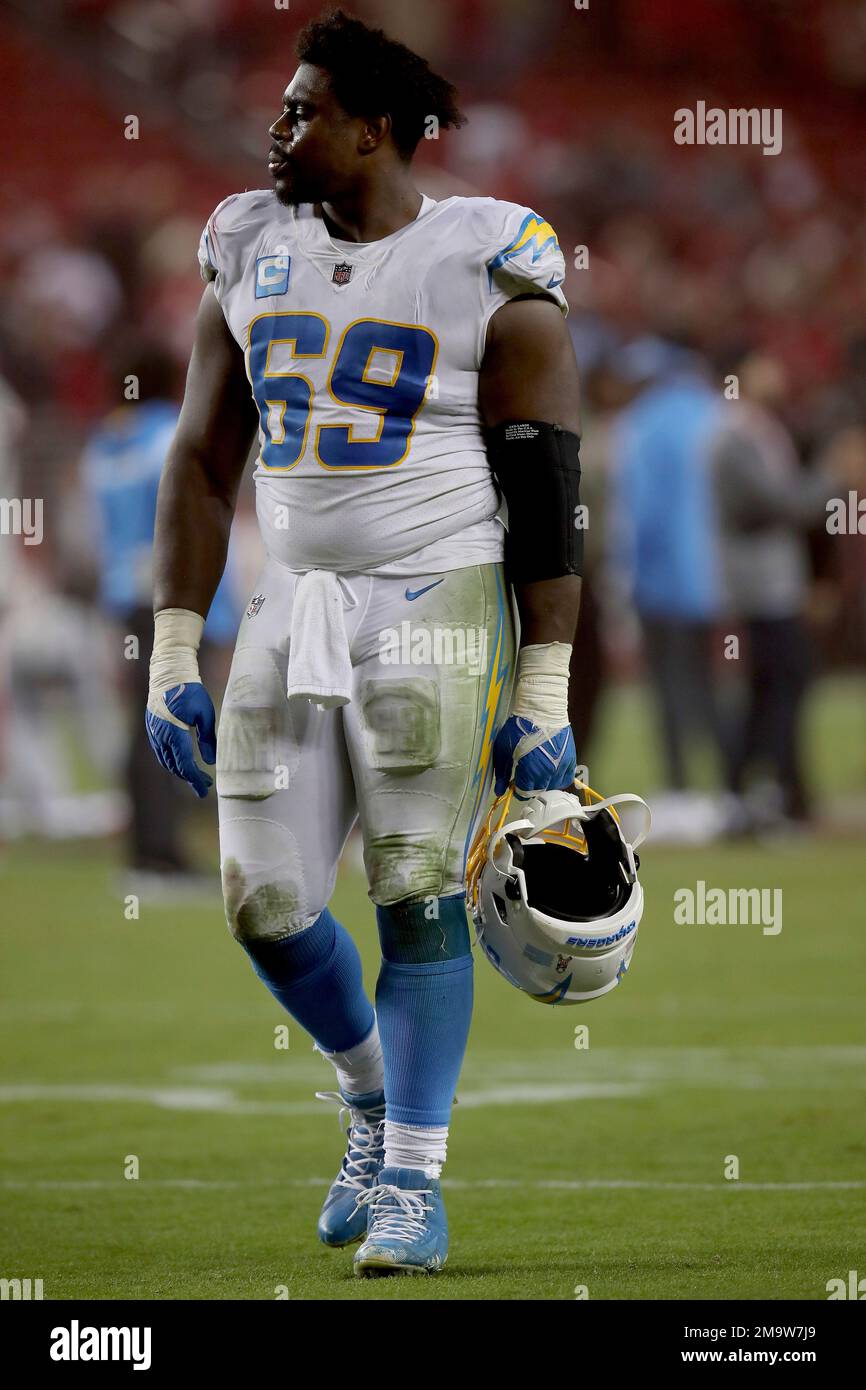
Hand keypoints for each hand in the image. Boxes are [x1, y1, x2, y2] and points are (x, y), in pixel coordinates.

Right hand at [145, 681, 216, 797]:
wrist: (169, 674)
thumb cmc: (190, 692)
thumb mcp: (205, 715)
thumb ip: (208, 739)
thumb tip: (210, 762)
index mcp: (174, 734)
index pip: (185, 765)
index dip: (195, 780)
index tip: (205, 789)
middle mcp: (161, 736)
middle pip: (174, 766)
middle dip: (190, 777)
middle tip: (205, 783)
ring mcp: (154, 733)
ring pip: (166, 761)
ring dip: (180, 770)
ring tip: (196, 775)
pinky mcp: (152, 728)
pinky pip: (161, 752)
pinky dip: (172, 761)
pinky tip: (183, 761)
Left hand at [493, 714, 576, 796]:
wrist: (541, 709)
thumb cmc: (519, 727)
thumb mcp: (503, 750)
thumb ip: (501, 773)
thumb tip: (499, 791)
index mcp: (531, 771)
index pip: (524, 793)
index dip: (517, 790)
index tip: (514, 782)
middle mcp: (548, 772)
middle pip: (539, 790)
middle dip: (530, 787)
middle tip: (524, 775)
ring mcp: (562, 766)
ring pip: (554, 786)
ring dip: (544, 783)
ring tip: (537, 773)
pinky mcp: (570, 759)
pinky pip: (566, 778)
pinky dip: (558, 779)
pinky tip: (551, 771)